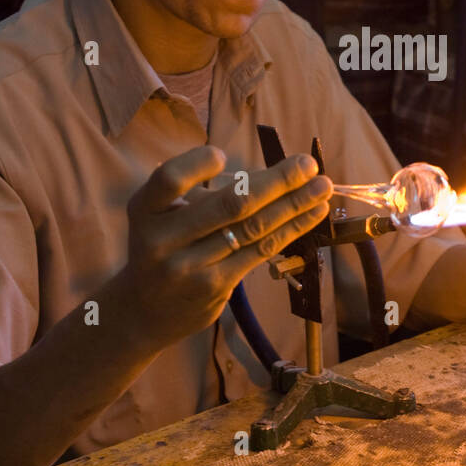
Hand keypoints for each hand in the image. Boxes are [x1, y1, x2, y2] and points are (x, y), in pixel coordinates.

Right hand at [122, 145, 331, 348]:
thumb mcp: (160, 214)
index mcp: (145, 209)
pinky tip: (312, 214)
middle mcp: (162, 239)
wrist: (143, 310)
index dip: (197, 165)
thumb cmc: (162, 246)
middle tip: (307, 164)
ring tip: (322, 186)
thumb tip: (269, 173)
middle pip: (229, 204)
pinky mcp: (215, 286)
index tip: (222, 155)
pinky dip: (290, 229)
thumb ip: (198, 192)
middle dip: (276, 181)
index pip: (169, 180)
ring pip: (252, 228)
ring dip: (294, 204)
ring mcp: (189, 267)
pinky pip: (260, 251)